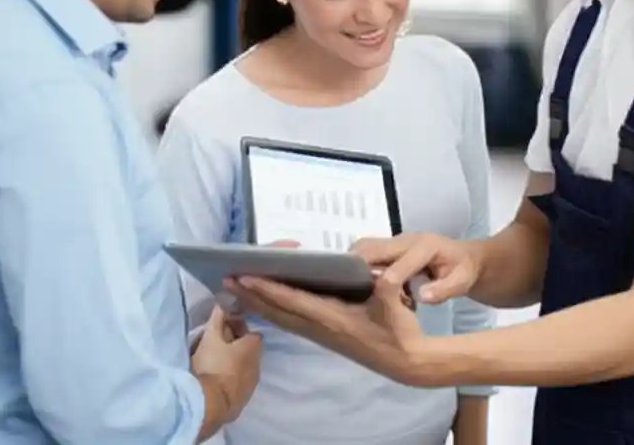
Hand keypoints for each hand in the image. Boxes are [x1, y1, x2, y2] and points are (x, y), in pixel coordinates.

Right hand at [191, 305, 262, 421]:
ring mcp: (251, 385)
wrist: (211, 405)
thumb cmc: (212, 366)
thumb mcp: (210, 337)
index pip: (252, 333)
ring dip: (233, 363)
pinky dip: (230, 379)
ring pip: (244, 368)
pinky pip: (238, 384)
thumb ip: (216, 319)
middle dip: (235, 346)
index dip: (239, 328)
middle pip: (249, 351)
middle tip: (216, 344)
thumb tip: (222, 303)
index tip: (223, 327)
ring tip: (214, 362)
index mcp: (252, 348)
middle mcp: (257, 365)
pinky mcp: (242, 401)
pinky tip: (216, 380)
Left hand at [223, 271, 425, 385]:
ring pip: (280, 318)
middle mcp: (320, 328)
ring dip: (257, 303)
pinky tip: (263, 302)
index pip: (292, 301)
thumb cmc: (401, 330)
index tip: (245, 276)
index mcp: (333, 319)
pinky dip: (272, 309)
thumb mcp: (395, 304)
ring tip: (236, 287)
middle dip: (251, 295)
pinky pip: (290, 322)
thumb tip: (375, 270)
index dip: (267, 288)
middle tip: (225, 278)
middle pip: (277, 311)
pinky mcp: (324, 336)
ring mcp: (320, 335)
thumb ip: (385, 287)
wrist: (408, 362)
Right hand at [352, 233, 479, 304]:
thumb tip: (420, 297)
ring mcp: (394, 242)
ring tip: (350, 290)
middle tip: (350, 293)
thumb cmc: (463, 270)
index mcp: (424, 246)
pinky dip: (357, 267)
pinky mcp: (388, 247)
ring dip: (353, 266)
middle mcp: (404, 240)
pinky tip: (358, 285)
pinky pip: (367, 253)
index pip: (397, 264)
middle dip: (356, 268)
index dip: (385, 282)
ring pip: (363, 248)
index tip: (376, 300)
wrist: (464, 257)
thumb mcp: (462, 281)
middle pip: (370, 248)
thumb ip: (443, 289)